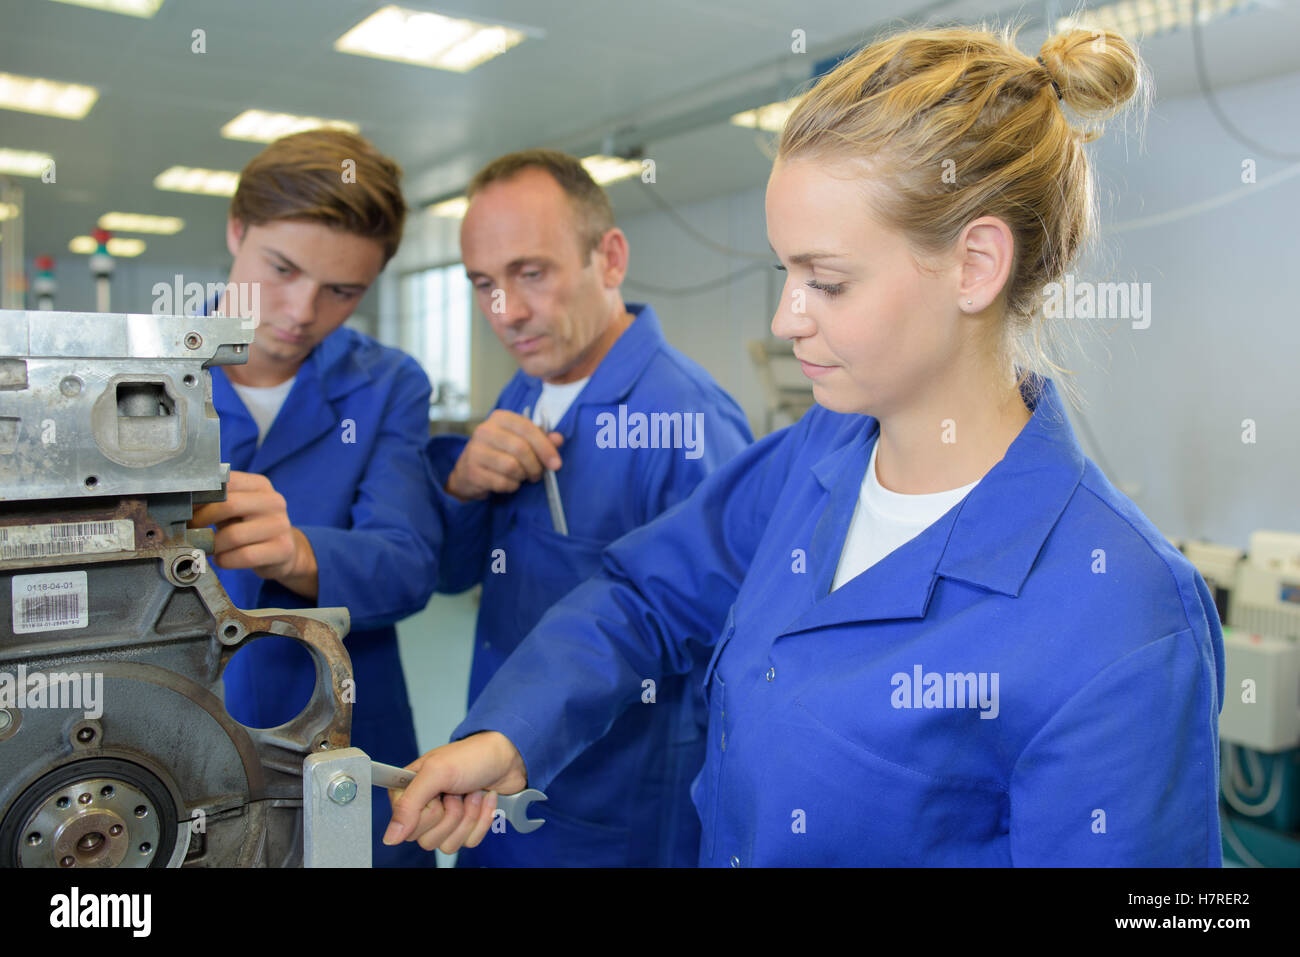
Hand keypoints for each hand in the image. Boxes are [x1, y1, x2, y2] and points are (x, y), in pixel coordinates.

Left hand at [188, 471, 317, 596]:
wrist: (282, 552)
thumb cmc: (249, 527)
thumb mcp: (236, 509)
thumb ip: (215, 501)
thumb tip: (179, 504)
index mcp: (260, 485)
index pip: (225, 482)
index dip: (199, 496)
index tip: (183, 509)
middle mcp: (274, 501)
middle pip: (228, 505)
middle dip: (202, 520)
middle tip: (189, 531)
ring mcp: (280, 525)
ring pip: (234, 535)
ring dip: (213, 545)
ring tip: (206, 549)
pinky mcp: (282, 549)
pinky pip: (245, 556)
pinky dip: (226, 560)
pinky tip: (222, 559)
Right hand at [384, 731, 528, 852]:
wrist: (507, 757)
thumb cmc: (471, 756)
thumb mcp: (436, 773)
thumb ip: (408, 805)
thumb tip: (389, 837)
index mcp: (407, 791)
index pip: (406, 827)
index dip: (427, 812)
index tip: (439, 792)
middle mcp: (423, 807)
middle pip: (427, 840)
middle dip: (452, 814)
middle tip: (458, 790)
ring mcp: (445, 819)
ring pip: (448, 845)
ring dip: (468, 817)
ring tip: (472, 792)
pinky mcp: (465, 826)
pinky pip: (468, 842)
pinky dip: (482, 820)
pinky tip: (484, 798)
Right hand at [445, 409, 563, 501]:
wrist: (467, 471)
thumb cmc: (499, 452)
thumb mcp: (520, 440)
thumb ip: (540, 438)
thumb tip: (558, 439)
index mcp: (500, 418)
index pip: (527, 428)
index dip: (545, 447)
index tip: (556, 463)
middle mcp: (485, 431)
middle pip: (521, 449)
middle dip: (535, 466)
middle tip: (538, 474)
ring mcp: (475, 451)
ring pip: (512, 467)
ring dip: (523, 476)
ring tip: (522, 477)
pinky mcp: (471, 471)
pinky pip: (501, 482)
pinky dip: (511, 486)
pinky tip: (509, 482)